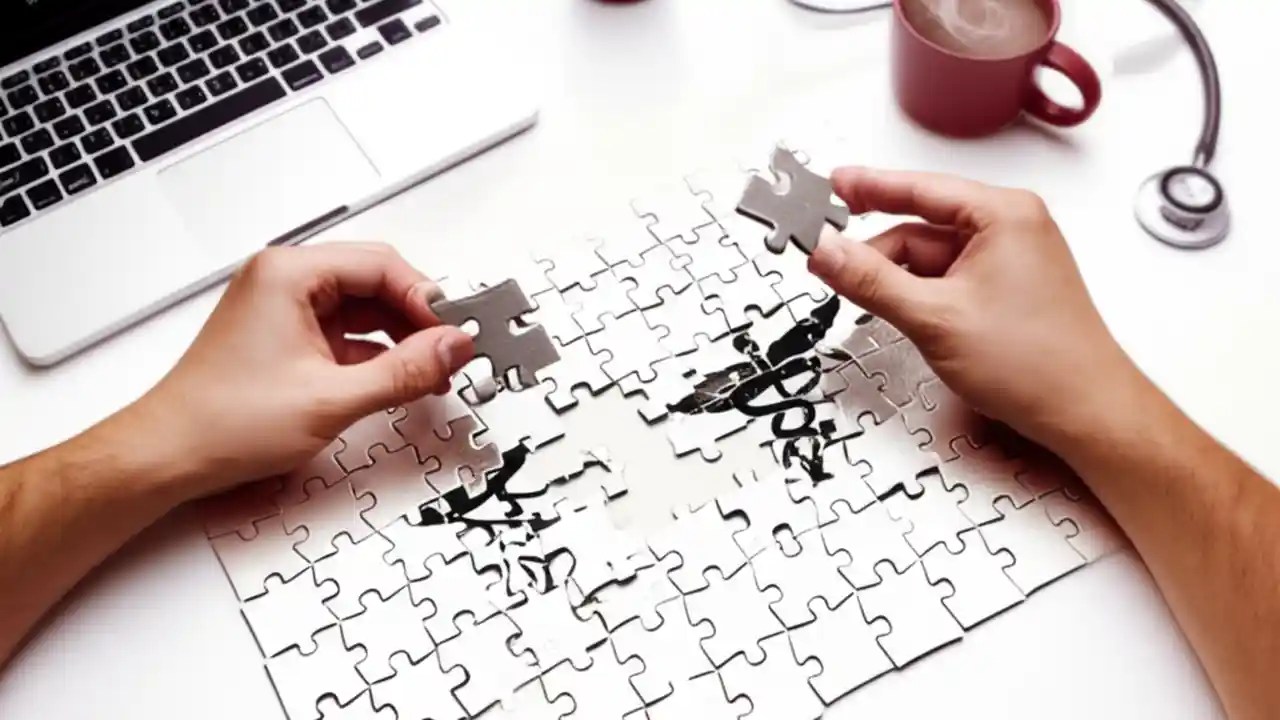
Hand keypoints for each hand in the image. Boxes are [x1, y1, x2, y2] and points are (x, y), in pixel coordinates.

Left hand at [128, 242, 473, 500]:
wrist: (170, 455)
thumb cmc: (223, 421)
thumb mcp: (332, 399)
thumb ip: (403, 371)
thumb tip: (451, 347)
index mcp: (288, 274)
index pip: (381, 265)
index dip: (427, 299)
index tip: (456, 330)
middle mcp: (284, 281)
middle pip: (375, 282)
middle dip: (418, 318)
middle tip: (451, 350)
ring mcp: (285, 309)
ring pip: (364, 310)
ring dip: (400, 339)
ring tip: (431, 371)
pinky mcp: (287, 337)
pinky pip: (346, 334)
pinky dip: (375, 355)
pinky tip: (399, 380)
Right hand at [809, 168, 1148, 455]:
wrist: (1084, 413)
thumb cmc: (1035, 363)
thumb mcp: (934, 317)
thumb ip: (870, 280)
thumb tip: (825, 249)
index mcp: (1003, 215)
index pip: (920, 189)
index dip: (868, 187)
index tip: (830, 185)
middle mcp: (1010, 228)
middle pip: (919, 229)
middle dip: (877, 254)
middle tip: (829, 265)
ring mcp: (1009, 260)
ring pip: (930, 260)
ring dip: (898, 282)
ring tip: (873, 309)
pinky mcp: (1006, 290)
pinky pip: (948, 280)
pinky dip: (920, 296)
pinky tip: (904, 318)